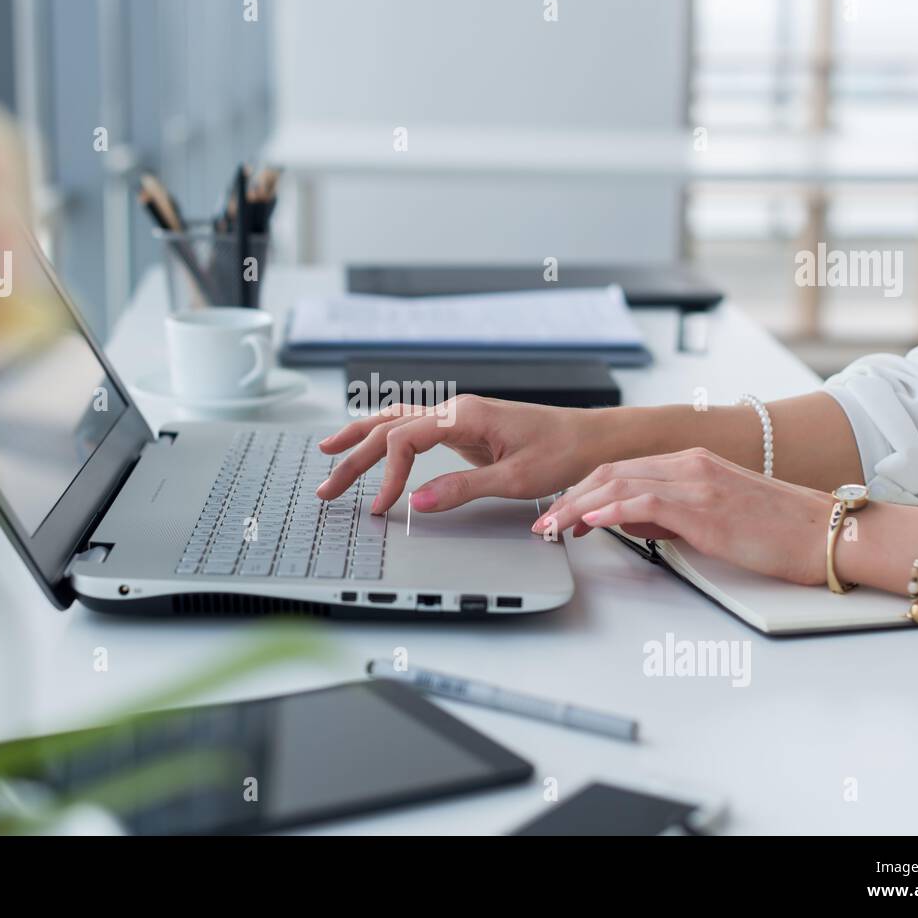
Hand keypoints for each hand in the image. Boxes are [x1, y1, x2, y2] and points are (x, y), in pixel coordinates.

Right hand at [316, 395, 614, 513]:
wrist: (591, 439)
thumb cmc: (561, 452)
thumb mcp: (514, 478)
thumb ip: (462, 488)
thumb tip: (417, 501)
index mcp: (463, 414)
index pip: (404, 439)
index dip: (387, 474)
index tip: (382, 507)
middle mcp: (454, 409)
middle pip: (388, 428)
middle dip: (353, 457)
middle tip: (326, 489)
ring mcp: (456, 417)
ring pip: (395, 421)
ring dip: (361, 440)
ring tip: (327, 452)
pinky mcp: (462, 429)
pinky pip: (412, 427)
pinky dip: (385, 435)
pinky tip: (369, 443)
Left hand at [533, 447, 832, 585]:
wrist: (826, 533)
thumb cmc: (779, 530)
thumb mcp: (714, 517)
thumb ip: (672, 515)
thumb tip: (633, 524)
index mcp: (692, 463)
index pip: (622, 470)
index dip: (584, 490)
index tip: (562, 512)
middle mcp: (690, 464)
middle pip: (611, 473)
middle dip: (571, 497)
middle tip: (545, 522)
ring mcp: (697, 482)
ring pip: (620, 485)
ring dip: (579, 507)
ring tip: (554, 526)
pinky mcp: (705, 507)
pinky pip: (646, 503)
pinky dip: (611, 511)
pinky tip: (589, 522)